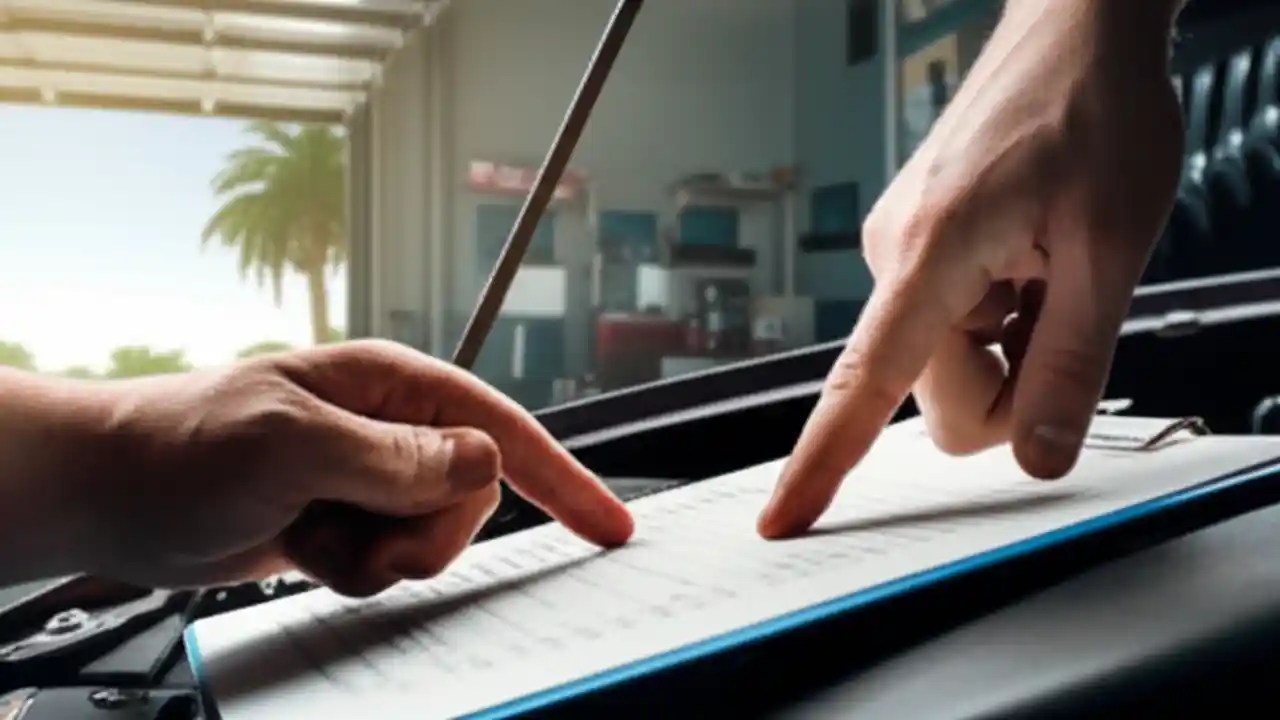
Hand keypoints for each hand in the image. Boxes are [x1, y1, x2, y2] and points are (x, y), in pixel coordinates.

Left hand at [18, 340, 631, 594]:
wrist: (113, 495)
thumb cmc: (184, 446)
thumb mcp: (294, 443)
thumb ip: (397, 456)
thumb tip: (486, 461)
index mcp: (390, 386)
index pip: (499, 427)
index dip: (563, 477)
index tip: (611, 525)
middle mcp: (389, 428)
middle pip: (473, 498)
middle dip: (426, 535)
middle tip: (360, 535)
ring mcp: (368, 477)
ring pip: (434, 537)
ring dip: (380, 556)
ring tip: (315, 533)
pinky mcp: (346, 520)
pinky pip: (389, 561)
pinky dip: (352, 569)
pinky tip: (302, 545)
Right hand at [759, 0, 1185, 537]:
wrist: (1078, 33)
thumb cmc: (1094, 113)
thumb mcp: (1112, 252)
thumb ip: (1071, 366)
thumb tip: (1039, 457)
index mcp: (929, 255)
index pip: (861, 384)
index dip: (822, 464)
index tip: (783, 519)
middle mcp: (893, 256)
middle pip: (929, 395)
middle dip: (1005, 387)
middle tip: (1064, 317)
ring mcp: (900, 250)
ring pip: (943, 364)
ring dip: (1009, 348)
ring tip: (1052, 275)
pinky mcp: (917, 247)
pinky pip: (949, 324)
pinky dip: (999, 319)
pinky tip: (1033, 265)